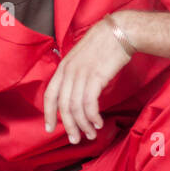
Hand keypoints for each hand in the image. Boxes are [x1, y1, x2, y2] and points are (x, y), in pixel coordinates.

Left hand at [43, 16, 133, 142]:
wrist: (121, 31)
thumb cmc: (105, 44)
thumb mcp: (82, 58)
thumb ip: (75, 75)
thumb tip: (76, 95)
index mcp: (63, 67)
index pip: (49, 95)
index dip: (48, 114)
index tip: (49, 128)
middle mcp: (69, 72)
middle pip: (63, 106)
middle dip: (68, 126)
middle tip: (75, 139)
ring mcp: (81, 75)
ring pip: (76, 108)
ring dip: (83, 125)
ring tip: (90, 134)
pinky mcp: (96, 78)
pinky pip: (89, 104)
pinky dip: (92, 117)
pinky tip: (98, 123)